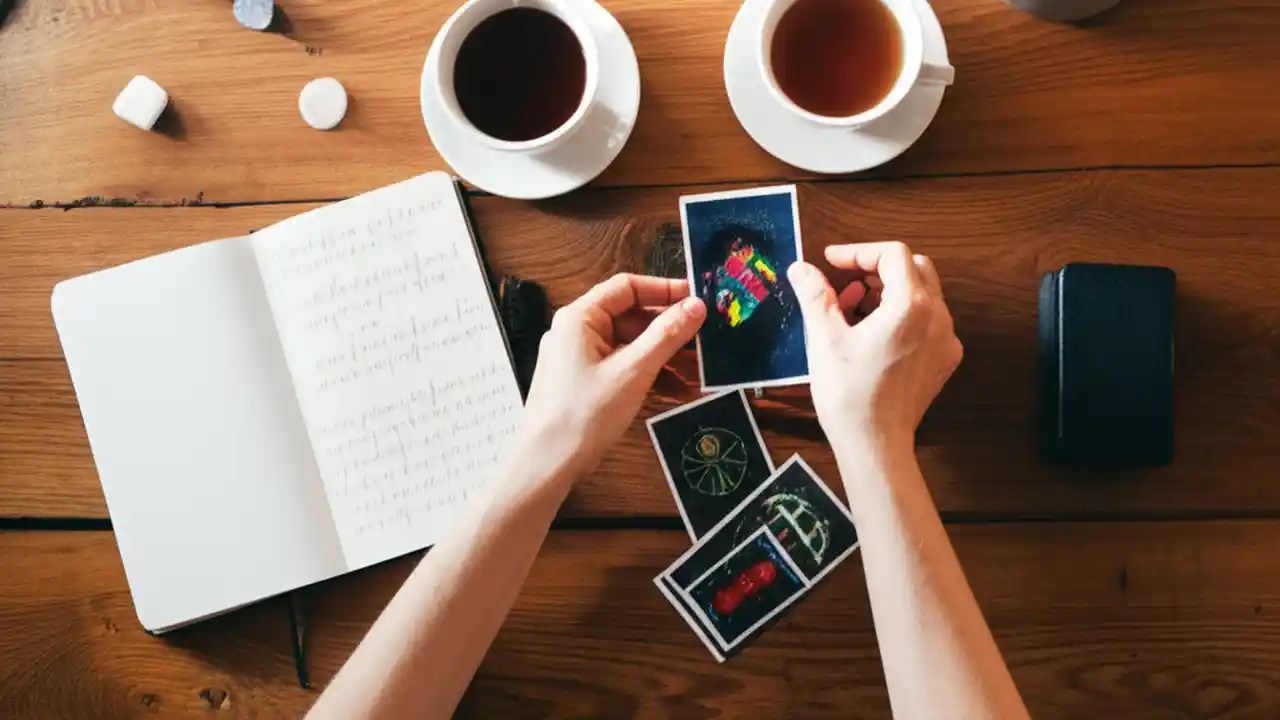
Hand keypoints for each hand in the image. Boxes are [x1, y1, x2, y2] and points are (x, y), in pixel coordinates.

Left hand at [515, 274, 705, 484]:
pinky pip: (624, 368)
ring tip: (700, 371)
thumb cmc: (583, 414)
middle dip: (670, 331)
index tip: (697, 299)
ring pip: (631, 346)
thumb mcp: (632, 372)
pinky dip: (650, 376)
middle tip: (706, 341)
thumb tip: (696, 306)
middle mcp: (577, 332)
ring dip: (665, 357)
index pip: (626, 288)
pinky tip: (679, 392)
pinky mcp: (586, 383)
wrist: (547, 465)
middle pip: (632, 318)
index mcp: (580, 318)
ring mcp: (580, 359)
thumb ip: (666, 336)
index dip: (664, 290)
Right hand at [787, 242, 962, 456]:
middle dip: (876, 269)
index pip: (892, 254)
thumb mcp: (824, 339)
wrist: (875, 445)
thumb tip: (801, 268)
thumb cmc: (849, 394)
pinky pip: (926, 320)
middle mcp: (938, 318)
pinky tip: (872, 334)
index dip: (858, 252)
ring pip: (921, 294)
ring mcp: (946, 340)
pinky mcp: (943, 360)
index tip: (830, 263)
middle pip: (913, 268)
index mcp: (911, 306)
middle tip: (844, 283)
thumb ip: (815, 295)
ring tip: (852, 310)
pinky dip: (900, 314)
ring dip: (888, 291)